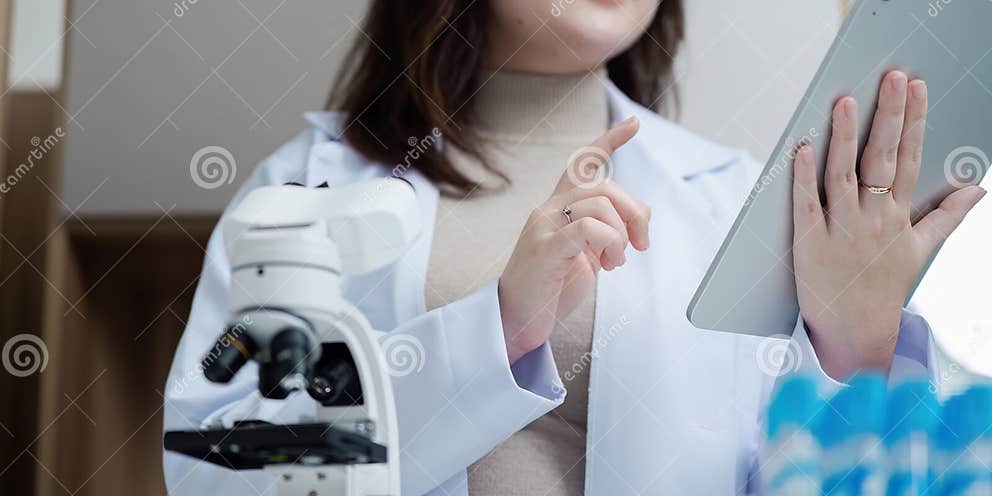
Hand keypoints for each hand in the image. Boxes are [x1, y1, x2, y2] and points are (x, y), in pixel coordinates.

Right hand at [498, 117, 650, 363]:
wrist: (517, 320)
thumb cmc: (550, 289)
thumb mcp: (587, 255)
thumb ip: (607, 231)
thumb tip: (641, 215)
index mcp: (557, 209)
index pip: (582, 165)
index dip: (609, 142)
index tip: (633, 125)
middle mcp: (548, 210)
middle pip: (602, 186)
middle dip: (634, 211)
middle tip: (641, 244)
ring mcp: (544, 227)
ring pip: (599, 204)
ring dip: (621, 234)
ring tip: (617, 261)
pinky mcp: (546, 249)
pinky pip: (588, 228)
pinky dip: (609, 242)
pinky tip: (608, 265)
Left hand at [792, 70, 985, 379]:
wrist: (856, 333)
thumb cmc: (883, 287)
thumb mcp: (920, 250)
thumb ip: (946, 216)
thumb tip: (977, 189)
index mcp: (898, 216)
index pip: (908, 158)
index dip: (913, 121)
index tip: (916, 86)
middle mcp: (873, 219)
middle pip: (881, 159)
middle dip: (889, 116)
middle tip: (892, 77)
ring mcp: (841, 230)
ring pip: (843, 175)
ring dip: (845, 137)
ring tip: (846, 101)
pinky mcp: (809, 242)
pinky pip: (806, 204)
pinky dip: (804, 177)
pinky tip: (803, 148)